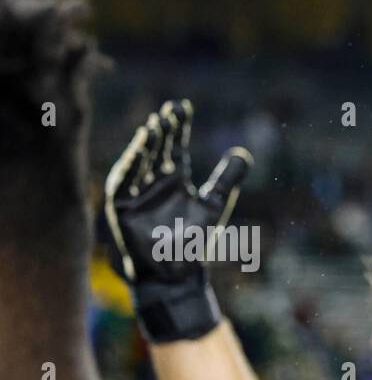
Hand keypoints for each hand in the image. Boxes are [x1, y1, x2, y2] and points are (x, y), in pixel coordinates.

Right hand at [105, 99, 252, 341]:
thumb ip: (227, 179)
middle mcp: (154, 181)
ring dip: (146, 145)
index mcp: (175, 179)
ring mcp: (136, 192)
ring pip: (139, 162)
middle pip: (157, 149)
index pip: (176, 146)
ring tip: (155, 127)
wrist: (176, 272)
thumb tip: (244, 152)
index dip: (179, 127)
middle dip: (162, 131)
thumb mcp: (214, 204)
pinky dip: (130, 166)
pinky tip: (139, 151)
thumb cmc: (194, 241)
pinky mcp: (121, 206)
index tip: (183, 106)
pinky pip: (123, 182)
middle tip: (168, 112)